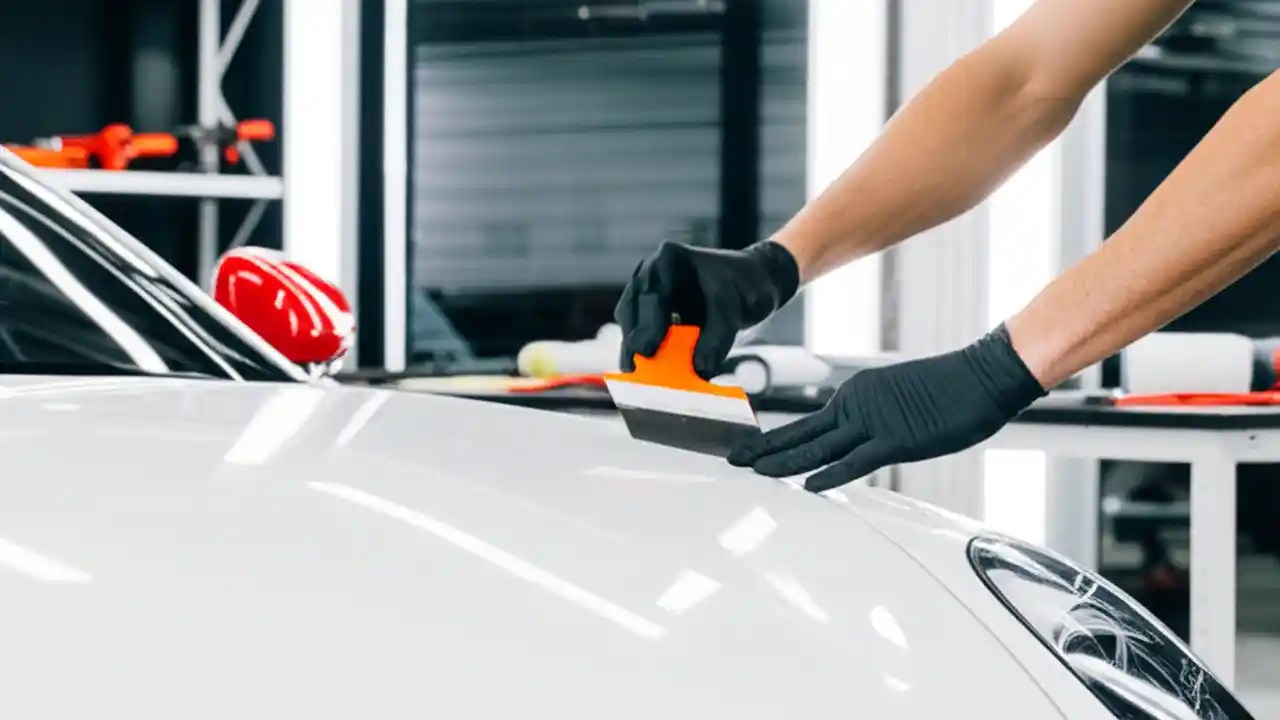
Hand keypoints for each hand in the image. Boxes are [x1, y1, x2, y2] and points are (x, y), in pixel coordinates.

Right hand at [614, 241, 798, 378]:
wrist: (754, 283)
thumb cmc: (745, 286)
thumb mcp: (735, 309)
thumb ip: (718, 338)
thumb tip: (701, 371)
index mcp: (670, 259)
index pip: (652, 294)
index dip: (648, 324)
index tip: (647, 351)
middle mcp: (652, 272)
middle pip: (631, 308)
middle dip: (634, 339)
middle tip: (635, 369)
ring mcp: (649, 292)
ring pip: (631, 322)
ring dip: (636, 347)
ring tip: (639, 374)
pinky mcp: (652, 314)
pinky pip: (642, 334)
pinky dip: (649, 352)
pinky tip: (653, 371)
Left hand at [728, 325, 1045, 491]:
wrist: (983, 374)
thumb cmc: (951, 393)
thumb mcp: (903, 409)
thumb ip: (877, 427)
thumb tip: (867, 444)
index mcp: (855, 398)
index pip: (807, 427)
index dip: (774, 441)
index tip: (748, 450)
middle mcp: (856, 406)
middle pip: (801, 435)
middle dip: (763, 449)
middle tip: (730, 459)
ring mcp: (874, 422)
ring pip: (818, 447)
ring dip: (783, 461)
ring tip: (751, 470)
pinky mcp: (897, 439)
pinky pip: (858, 461)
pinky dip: (832, 473)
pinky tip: (808, 484)